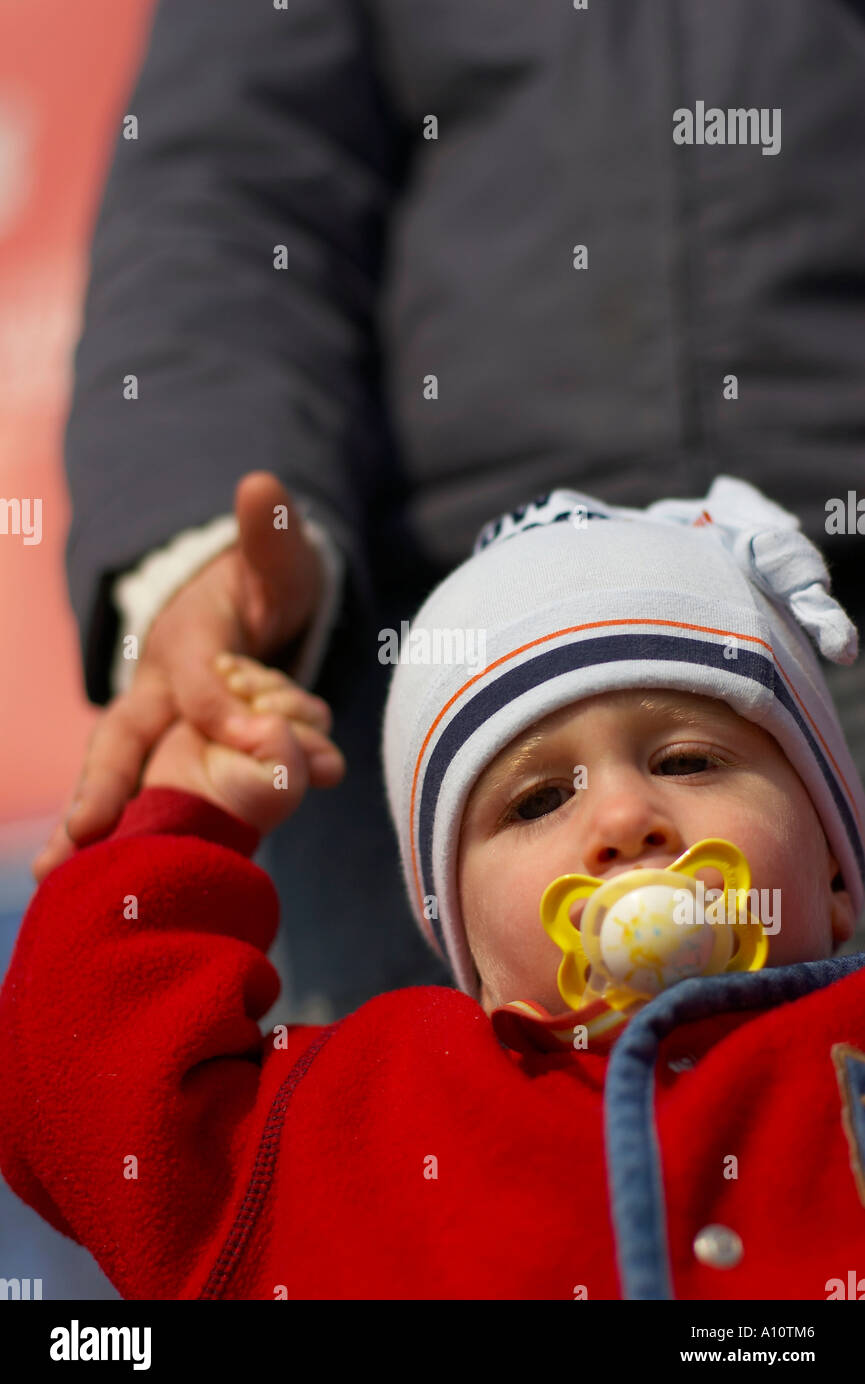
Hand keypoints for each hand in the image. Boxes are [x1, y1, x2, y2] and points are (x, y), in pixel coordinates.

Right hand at [32, 472, 325, 880]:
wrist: (238, 608)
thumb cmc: (264, 585)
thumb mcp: (278, 559)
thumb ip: (271, 536)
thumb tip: (261, 486)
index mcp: (188, 641)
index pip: (198, 679)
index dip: (225, 711)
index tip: (267, 747)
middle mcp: (158, 686)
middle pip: (122, 733)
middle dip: (101, 782)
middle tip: (81, 833)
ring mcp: (155, 723)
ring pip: (119, 772)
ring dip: (90, 820)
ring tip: (56, 875)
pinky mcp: (162, 751)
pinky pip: (141, 792)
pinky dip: (112, 832)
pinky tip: (76, 880)